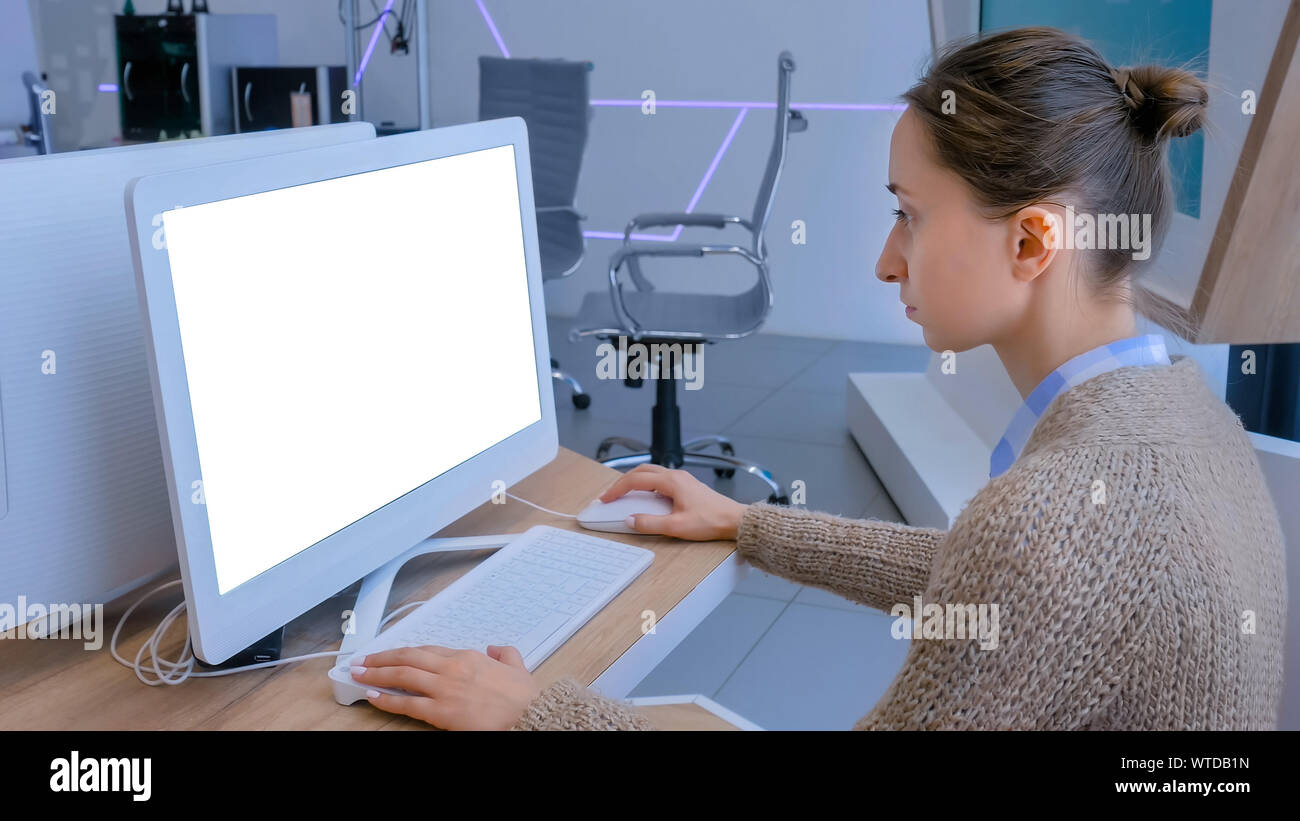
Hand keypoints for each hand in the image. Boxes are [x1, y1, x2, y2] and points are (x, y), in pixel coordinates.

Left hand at [350, 644, 540, 730]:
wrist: (529, 716)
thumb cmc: (524, 699)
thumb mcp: (518, 667)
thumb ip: (505, 654)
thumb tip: (497, 649)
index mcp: (468, 657)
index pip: (427, 649)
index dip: (404, 651)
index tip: (390, 654)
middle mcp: (452, 668)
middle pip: (407, 657)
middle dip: (381, 658)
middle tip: (362, 660)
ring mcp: (445, 689)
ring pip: (402, 676)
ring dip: (376, 674)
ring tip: (358, 674)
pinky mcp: (441, 711)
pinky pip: (407, 703)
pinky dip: (386, 699)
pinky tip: (373, 696)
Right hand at [600, 463, 747, 540]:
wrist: (734, 520)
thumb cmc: (710, 521)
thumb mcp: (677, 527)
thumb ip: (650, 524)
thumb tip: (630, 520)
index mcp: (671, 481)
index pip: (635, 480)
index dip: (617, 489)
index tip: (605, 499)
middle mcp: (676, 476)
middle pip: (642, 471)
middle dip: (623, 482)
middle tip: (611, 495)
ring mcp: (683, 479)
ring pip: (652, 473)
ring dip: (635, 481)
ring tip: (625, 495)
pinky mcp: (687, 486)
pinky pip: (661, 479)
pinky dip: (647, 485)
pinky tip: (646, 498)